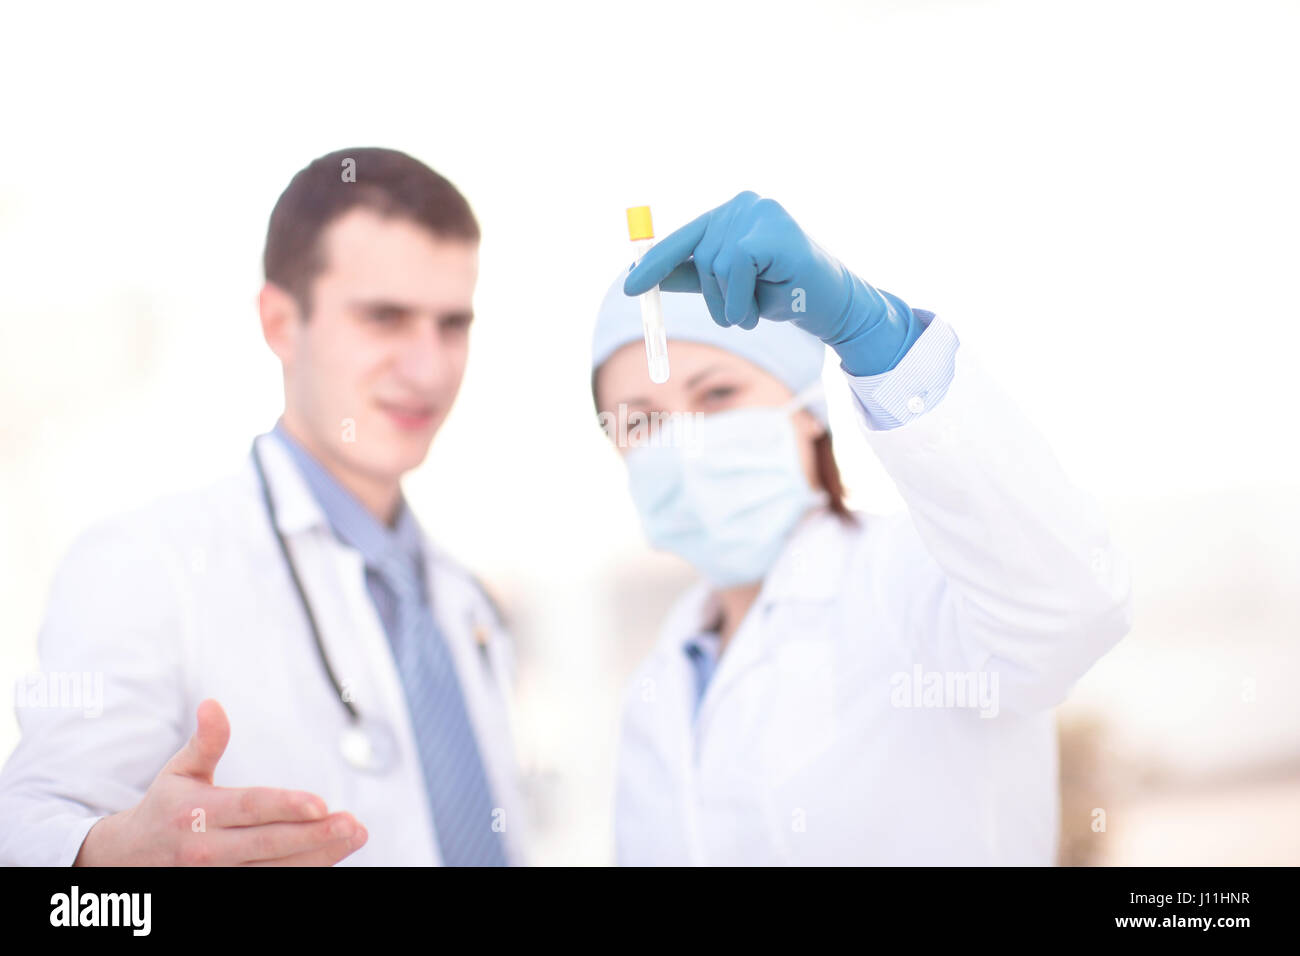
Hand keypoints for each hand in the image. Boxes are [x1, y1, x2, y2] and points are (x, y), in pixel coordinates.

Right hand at [74, 699, 367, 865]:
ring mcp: (215, 876)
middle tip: (352, 824)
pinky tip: (334, 854)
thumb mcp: (179, 770)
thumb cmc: (165, 806)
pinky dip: (304, 870)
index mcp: (197, 813)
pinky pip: (271, 883)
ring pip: (274, 869)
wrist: (126, 860)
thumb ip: (205, 741)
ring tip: (354, 835)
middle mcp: (207, 849)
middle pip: (268, 844)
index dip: (285, 806)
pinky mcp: (223, 890)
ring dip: (319, 855)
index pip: (249, 808)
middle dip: (314, 836)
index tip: (322, 803)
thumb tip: (212, 703)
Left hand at [624, 191, 920, 375]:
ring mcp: (759, 211)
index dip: (655, 265)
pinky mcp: (771, 228)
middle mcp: (743, 204)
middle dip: (715, 297)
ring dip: (734, 303)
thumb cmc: (783, 294)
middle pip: (700, 259)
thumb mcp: (728, 287)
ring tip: (761, 304)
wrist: (831, 306)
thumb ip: (690, 276)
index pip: (683, 238)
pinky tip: (769, 298)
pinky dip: (743, 296)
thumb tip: (638, 275)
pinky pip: (734, 268)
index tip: (628, 288)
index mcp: (730, 215)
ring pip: (716, 267)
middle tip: (744, 311)